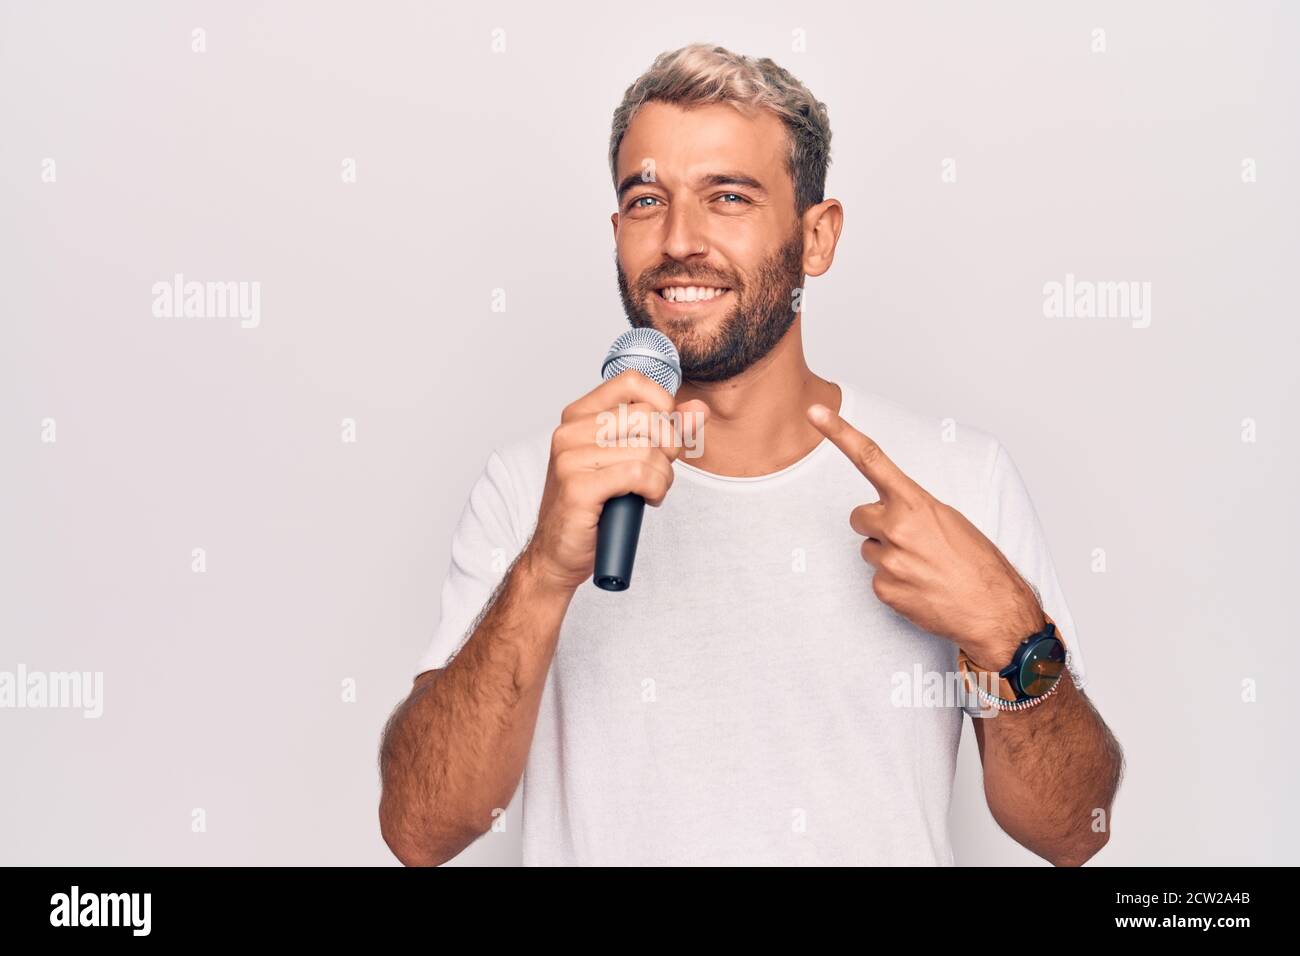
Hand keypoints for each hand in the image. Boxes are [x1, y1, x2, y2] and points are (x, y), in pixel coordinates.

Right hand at [525, 370, 708, 594]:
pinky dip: (655, 489)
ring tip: (650, 491)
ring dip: (663, 476)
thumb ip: (665, 431)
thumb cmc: (594, 506)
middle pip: (646, 417)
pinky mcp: (578, 487)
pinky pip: (638, 475)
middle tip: (659, 471)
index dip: (662, 404)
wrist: (559, 552)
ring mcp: (570, 458)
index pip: (631, 382)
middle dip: (667, 447)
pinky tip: (647, 499)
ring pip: (647, 450)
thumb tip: (698, 410)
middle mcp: (570, 431)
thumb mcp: (630, 459)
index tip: (664, 433)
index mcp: (579, 416)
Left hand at [806, 403, 1043, 668]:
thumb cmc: (978, 562)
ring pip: (869, 549)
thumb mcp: (950, 520)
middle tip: (909, 540)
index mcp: (915, 502)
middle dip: (877, 525)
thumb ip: (914, 509)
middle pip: (860, 516)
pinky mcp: (884, 589)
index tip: (816, 412)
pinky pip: (876, 578)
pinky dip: (895, 582)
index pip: (870, 458)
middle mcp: (896, 527)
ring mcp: (888, 559)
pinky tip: (920, 586)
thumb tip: (890, 511)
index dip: (839, 433)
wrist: (993, 609)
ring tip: (922, 566)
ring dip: (889, 555)